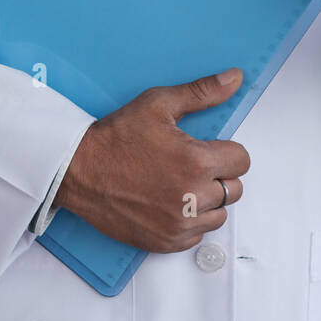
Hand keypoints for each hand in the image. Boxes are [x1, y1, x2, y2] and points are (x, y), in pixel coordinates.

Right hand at [54, 69, 249, 252]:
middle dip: (219, 175)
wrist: (79, 170)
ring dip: (207, 200)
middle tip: (192, 164)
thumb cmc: (116, 137)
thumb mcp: (158, 104)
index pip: (242, 161)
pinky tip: (170, 203)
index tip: (210, 148)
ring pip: (218, 215)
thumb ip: (202, 92)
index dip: (227, 150)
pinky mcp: (165, 242)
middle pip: (234, 190)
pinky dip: (189, 221)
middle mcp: (192, 198)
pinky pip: (197, 236)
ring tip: (181, 183)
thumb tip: (234, 79)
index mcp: (197, 162)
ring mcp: (179, 225)